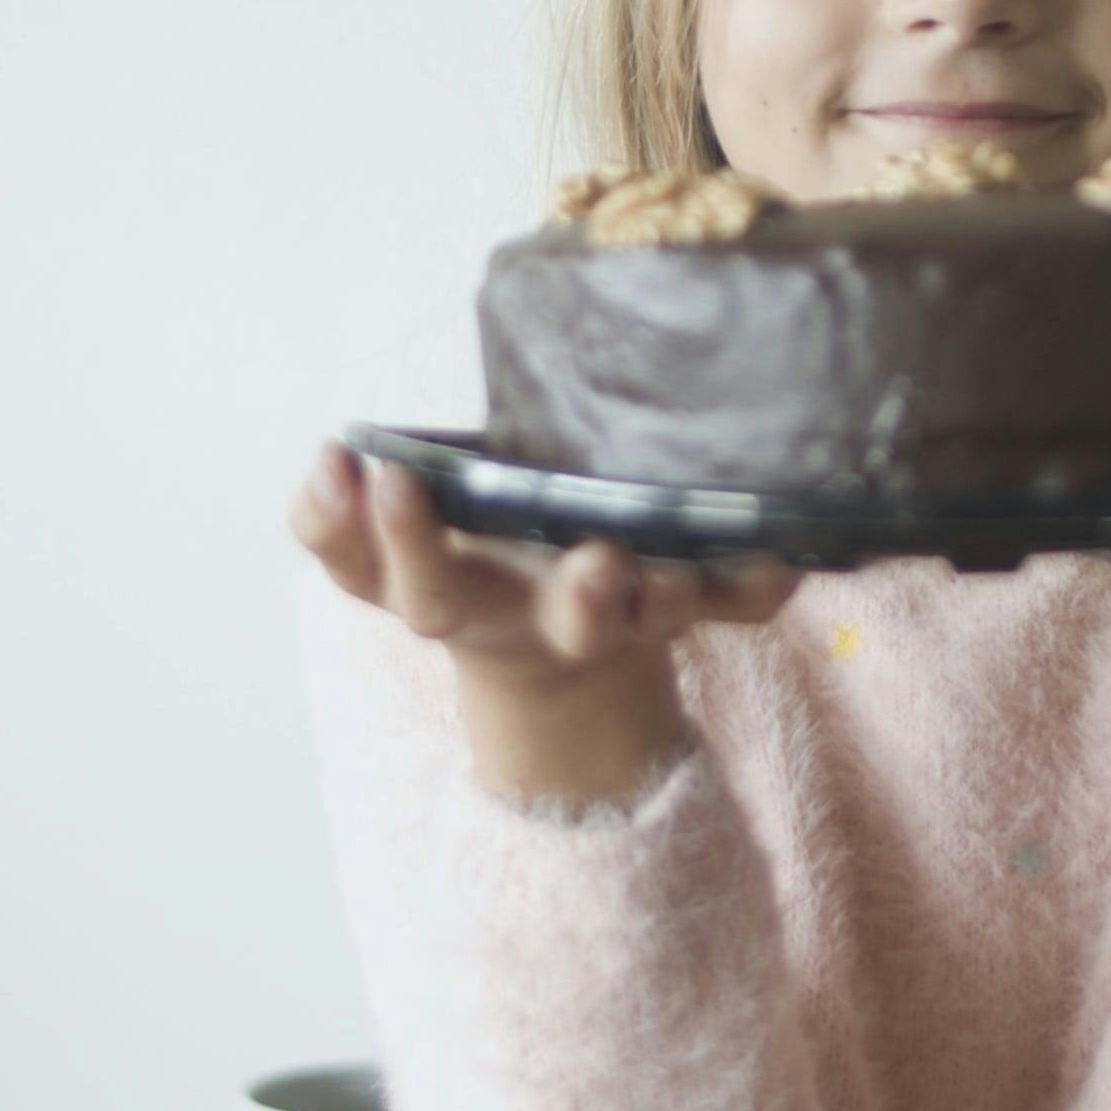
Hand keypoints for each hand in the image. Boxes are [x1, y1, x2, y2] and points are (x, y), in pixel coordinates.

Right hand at [288, 442, 805, 685]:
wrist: (549, 648)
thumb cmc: (468, 563)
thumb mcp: (387, 553)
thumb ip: (339, 519)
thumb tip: (326, 461)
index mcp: (462, 599)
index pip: (416, 581)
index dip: (393, 536)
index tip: (382, 473)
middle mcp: (548, 620)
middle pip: (563, 628)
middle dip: (580, 600)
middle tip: (597, 564)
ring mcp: (629, 617)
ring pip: (653, 616)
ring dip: (667, 590)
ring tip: (673, 556)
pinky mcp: (695, 606)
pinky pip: (739, 604)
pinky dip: (760, 584)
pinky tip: (783, 559)